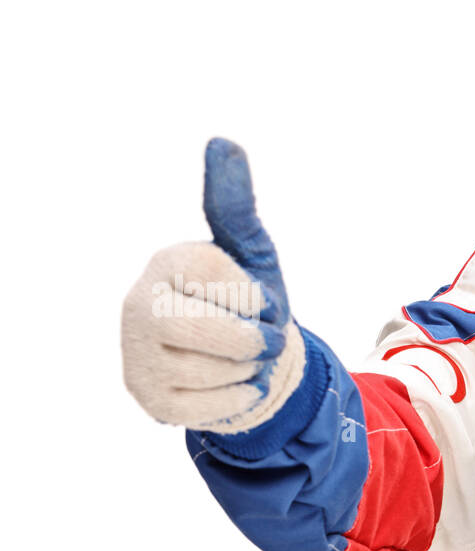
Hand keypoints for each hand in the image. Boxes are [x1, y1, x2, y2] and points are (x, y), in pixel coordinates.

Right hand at [121, 138, 304, 432]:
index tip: (256, 301)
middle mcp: (138, 305)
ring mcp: (136, 355)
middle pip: (218, 334)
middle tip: (261, 340)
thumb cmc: (246, 302)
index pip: (231, 284)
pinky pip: (215, 408)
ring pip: (219, 373)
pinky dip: (239, 399)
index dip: (260, 300)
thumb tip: (223, 142)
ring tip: (239, 360)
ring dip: (249, 371)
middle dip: (255, 342)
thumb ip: (237, 203)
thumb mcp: (250, 253)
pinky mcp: (149, 399)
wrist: (242, 362)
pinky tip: (227, 385)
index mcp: (165, 263)